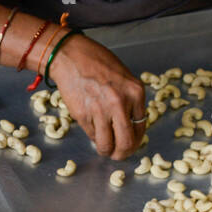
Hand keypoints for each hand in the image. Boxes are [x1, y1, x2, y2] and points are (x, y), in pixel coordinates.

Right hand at [49, 34, 146, 158]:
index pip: (140, 129)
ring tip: (104, 148)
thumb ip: (130, 102)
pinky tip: (92, 126)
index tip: (129, 144)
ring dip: (106, 151)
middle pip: (126, 143)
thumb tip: (129, 127)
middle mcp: (120, 103)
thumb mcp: (124, 79)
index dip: (135, 141)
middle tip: (118, 155)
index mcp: (135, 93)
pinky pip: (92, 136)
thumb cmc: (98, 64)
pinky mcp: (83, 116)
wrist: (71, 56)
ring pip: (106, 145)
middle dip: (122, 154)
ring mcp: (101, 111)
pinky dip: (93, 136)